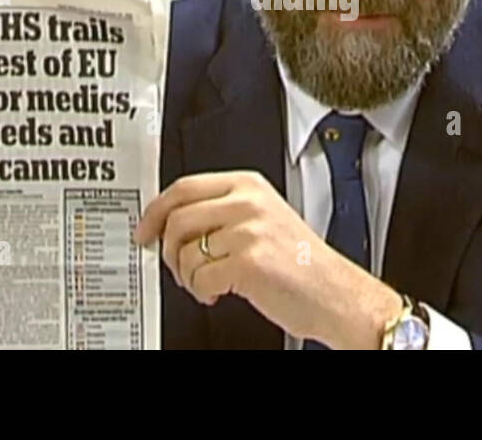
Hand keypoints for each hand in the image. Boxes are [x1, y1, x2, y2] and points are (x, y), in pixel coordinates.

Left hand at [134, 170, 401, 348]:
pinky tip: (220, 293)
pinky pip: (199, 279)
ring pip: (184, 251)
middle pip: (176, 218)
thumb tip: (173, 221)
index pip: (183, 187)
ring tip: (207, 283)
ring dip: (187, 276)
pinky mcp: (248, 263)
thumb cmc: (304, 265)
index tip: (144, 230)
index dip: (155, 211)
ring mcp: (248, 231)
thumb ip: (224, 211)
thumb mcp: (265, 218)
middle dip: (167, 250)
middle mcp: (247, 203)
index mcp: (249, 185)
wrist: (337, 296)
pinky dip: (203, 293)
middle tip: (177, 266)